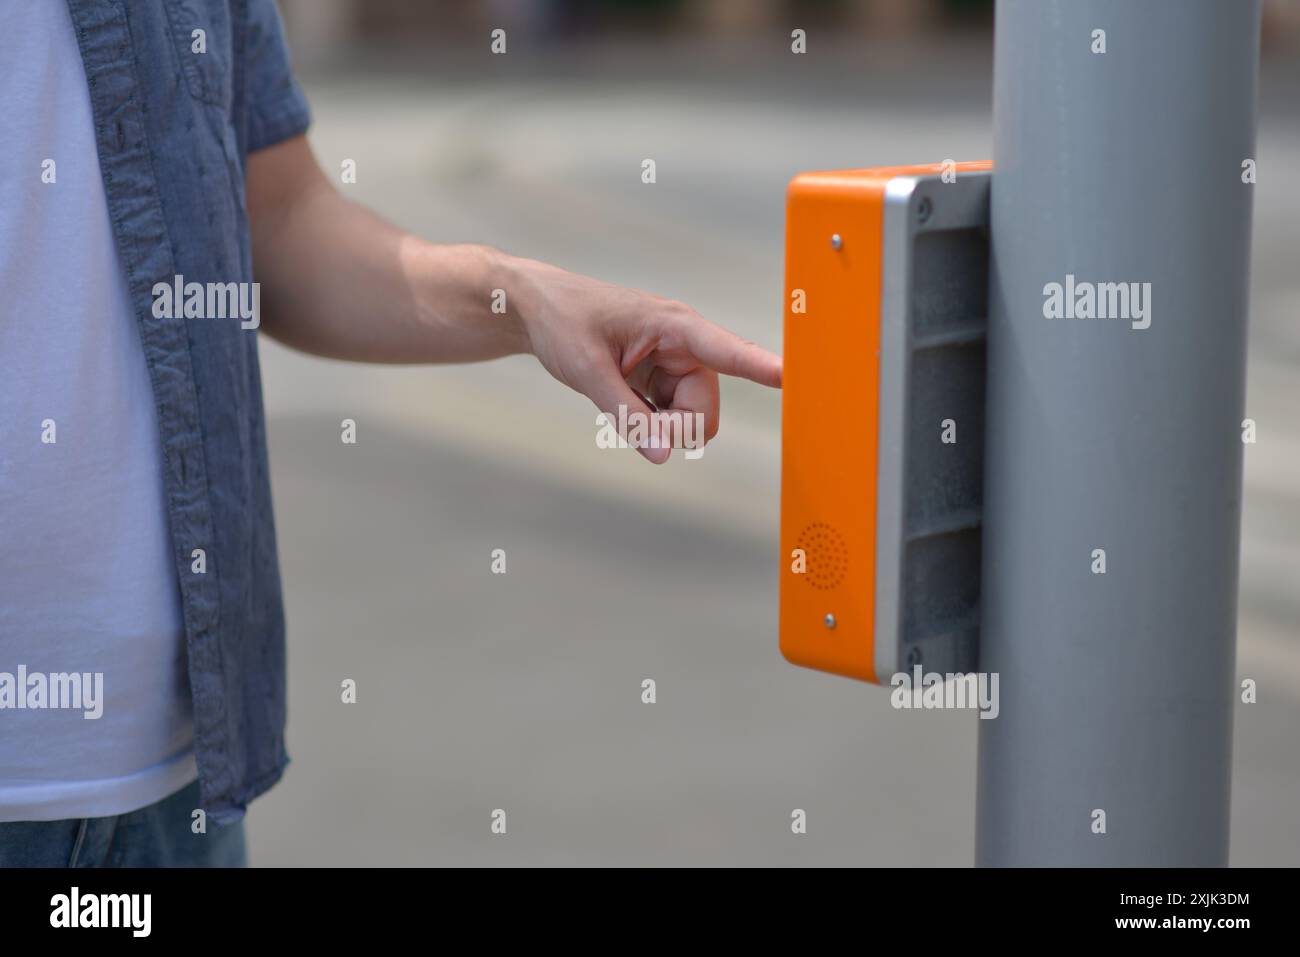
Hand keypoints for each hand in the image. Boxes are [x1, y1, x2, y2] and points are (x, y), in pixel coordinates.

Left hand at [508, 256, 782, 463]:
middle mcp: (683, 344)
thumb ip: (626, 414)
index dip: (758, 366)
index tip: (789, 376)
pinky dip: (652, 423)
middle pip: (705, 408)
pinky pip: (673, 417)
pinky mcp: (662, 379)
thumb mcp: (587, 370)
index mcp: (673, 325)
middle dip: (675, 428)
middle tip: (633, 424)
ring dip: (662, 427)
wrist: (538, 309)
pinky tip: (624, 402)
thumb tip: (663, 454)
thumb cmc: (563, 322)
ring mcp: (674, 363)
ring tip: (620, 402)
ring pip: (691, 418)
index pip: (725, 350)